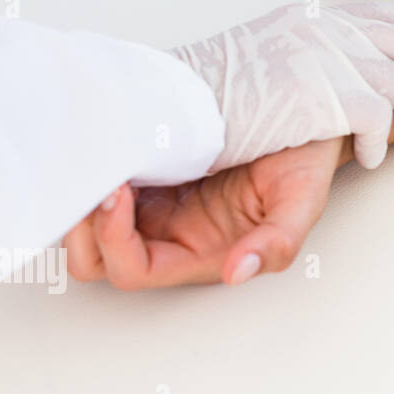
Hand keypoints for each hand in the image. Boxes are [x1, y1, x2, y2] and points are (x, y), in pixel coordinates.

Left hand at [64, 138, 344, 289]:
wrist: (311, 121)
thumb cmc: (306, 163)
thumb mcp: (303, 201)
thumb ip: (278, 242)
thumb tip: (239, 272)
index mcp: (202, 253)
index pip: (134, 270)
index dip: (114, 240)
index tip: (118, 192)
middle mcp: (172, 236)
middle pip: (97, 259)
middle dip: (83, 226)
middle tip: (96, 179)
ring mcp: (158, 205)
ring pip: (91, 226)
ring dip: (84, 198)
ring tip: (100, 158)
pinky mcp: (154, 173)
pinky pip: (107, 184)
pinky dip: (98, 170)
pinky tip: (111, 144)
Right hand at [170, 0, 393, 173]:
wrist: (168, 100)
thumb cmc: (208, 92)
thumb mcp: (266, 57)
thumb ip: (309, 59)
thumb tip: (334, 82)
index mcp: (316, 17)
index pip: (390, 10)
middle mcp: (327, 28)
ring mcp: (326, 55)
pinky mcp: (322, 91)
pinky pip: (374, 117)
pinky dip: (380, 142)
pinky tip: (377, 160)